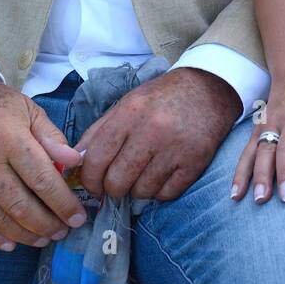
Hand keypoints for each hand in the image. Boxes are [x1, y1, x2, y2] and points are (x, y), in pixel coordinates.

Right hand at [0, 71, 86, 249]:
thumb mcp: (29, 110)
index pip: (41, 179)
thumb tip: (75, 161)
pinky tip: (10, 244)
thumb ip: (52, 137)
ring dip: (24, 234)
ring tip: (44, 239)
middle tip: (64, 232)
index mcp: (9, 138)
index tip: (78, 217)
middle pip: (20, 205)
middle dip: (46, 224)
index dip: (63, 203)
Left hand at [75, 67, 241, 200]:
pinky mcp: (195, 163)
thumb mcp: (127, 104)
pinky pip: (166, 195)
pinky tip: (162, 176)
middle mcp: (151, 131)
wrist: (209, 88)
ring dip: (138, 190)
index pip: (96, 158)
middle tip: (117, 184)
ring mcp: (175, 149)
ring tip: (143, 175)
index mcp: (129, 113)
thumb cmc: (162, 98)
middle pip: (117, 181)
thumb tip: (75, 160)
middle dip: (112, 189)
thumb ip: (99, 131)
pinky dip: (160, 192)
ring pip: (142, 192)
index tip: (92, 185)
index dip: (89, 179)